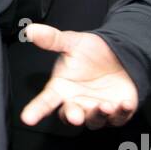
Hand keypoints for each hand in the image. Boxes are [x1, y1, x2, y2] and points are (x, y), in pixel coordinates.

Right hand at [18, 24, 138, 128]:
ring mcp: (96, 110)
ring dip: (97, 115)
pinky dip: (121, 113)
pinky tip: (123, 104)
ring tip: (104, 105)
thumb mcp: (72, 43)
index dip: (36, 110)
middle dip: (72, 117)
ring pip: (93, 120)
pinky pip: (118, 118)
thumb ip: (51, 39)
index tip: (27, 118)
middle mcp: (77, 103)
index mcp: (62, 89)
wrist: (118, 54)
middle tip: (75, 116)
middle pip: (69, 116)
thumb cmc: (91, 52)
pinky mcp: (116, 113)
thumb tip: (31, 29)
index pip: (45, 101)